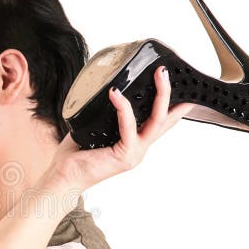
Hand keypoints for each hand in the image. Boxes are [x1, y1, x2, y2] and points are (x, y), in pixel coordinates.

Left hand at [36, 65, 196, 205]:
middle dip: (169, 93)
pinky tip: (117, 94)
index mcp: (134, 143)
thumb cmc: (76, 154)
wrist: (64, 177)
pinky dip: (124, 109)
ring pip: (155, 121)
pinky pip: (129, 127)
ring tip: (158, 75)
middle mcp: (139, 148)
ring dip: (160, 95)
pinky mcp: (125, 156)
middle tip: (167, 72)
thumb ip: (107, 114)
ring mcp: (134, 153)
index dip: (175, 107)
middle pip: (164, 119)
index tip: (185, 89)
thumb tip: (110, 89)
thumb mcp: (96, 129)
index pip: (160, 123)